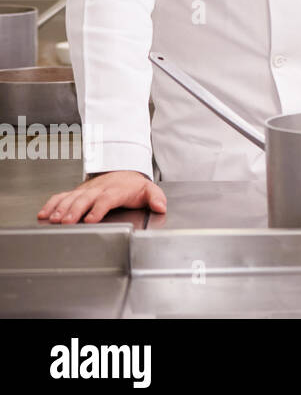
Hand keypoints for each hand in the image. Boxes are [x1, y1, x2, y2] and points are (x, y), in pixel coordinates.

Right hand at [37, 171, 165, 224]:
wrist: (124, 172)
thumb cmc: (134, 185)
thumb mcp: (149, 190)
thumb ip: (156, 198)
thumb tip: (161, 206)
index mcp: (116, 190)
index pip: (106, 199)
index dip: (98, 209)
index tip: (90, 219)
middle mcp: (99, 189)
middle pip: (85, 199)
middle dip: (75, 210)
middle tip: (66, 222)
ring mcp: (87, 190)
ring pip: (71, 197)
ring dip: (61, 209)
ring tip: (52, 219)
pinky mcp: (78, 192)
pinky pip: (62, 196)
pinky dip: (52, 204)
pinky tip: (44, 214)